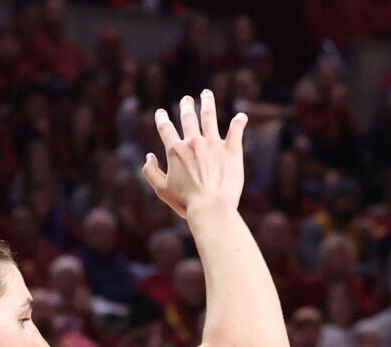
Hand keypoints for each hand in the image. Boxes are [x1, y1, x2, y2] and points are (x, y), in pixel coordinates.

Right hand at [142, 90, 246, 219]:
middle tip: (186, 99)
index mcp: (175, 150)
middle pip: (188, 117)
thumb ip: (150, 172)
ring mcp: (213, 144)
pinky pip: (236, 130)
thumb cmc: (186, 202)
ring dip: (207, 103)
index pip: (166, 128)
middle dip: (186, 106)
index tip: (161, 113)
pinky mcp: (231, 149)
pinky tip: (242, 116)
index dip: (161, 119)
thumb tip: (148, 156)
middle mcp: (193, 142)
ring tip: (207, 94)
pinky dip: (239, 121)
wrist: (211, 207)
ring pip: (209, 116)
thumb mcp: (161, 190)